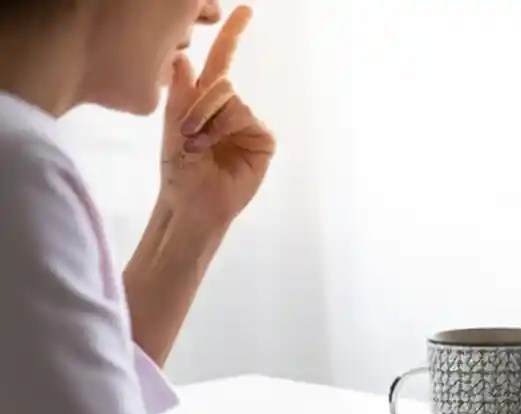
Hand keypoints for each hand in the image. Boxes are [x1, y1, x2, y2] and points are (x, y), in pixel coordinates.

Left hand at [160, 5, 274, 233]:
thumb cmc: (179, 171)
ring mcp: (249, 123)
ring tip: (199, 145)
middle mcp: (231, 108)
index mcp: (206, 101)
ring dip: (208, 120)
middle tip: (188, 133)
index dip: (232, 34)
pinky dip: (226, 129)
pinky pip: (246, 116)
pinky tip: (218, 148)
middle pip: (221, 81)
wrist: (194, 203)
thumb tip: (183, 55)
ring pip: (232, 99)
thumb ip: (180, 91)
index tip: (244, 10)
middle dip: (198, 105)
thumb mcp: (172, 125)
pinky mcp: (263, 138)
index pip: (221, 61)